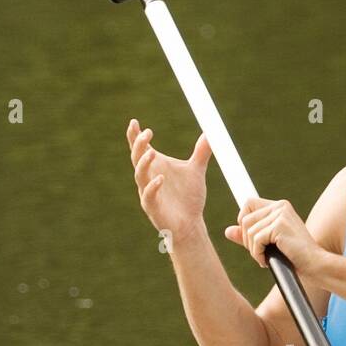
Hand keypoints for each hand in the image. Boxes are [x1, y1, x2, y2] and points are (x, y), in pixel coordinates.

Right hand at [126, 119, 211, 243]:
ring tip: (151, 152)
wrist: (191, 224)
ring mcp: (148, 192)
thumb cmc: (189, 197)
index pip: (140, 148)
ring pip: (139, 175)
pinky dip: (153, 186)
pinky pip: (149, 195)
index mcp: (155, 166)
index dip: (135, 135)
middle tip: (147, 133)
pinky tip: (161, 178)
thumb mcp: (196, 171)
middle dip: (139, 145)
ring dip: (144, 163)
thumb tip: (211, 133)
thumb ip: (201, 152)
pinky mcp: (152, 207)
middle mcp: (148, 177)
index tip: (134, 121)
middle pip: (136, 157)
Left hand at [225, 196, 325, 273]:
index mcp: (279, 206)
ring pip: (248, 231)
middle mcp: (280, 206)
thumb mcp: (268, 244)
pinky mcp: (279, 226)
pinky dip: (258, 254)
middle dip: (247, 241)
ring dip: (253, 250)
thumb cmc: (295, 257)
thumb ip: (249, 236)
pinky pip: (256, 240)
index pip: (248, 203)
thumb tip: (227, 231)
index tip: (252, 240)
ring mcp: (280, 215)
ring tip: (266, 259)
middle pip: (245, 219)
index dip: (244, 222)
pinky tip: (268, 261)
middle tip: (261, 254)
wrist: (315, 266)